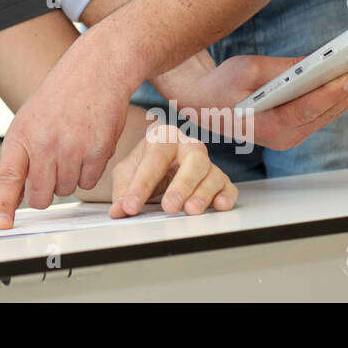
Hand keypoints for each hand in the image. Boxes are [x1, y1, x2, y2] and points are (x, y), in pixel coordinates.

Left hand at [0, 33, 131, 228]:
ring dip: (68, 177)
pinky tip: (87, 145)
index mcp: (21, 135)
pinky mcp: (98, 150)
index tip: (0, 224)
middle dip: (44, 191)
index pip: (7, 177)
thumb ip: (20, 158)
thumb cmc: (59, 98)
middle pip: (41, 196)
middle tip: (51, 168)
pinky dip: (89, 171)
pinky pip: (90, 182)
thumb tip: (15, 196)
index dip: (3, 204)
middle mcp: (45, 143)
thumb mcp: (28, 121)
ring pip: (67, 190)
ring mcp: (72, 148)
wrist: (93, 72)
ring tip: (71, 147)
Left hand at [109, 123, 237, 217]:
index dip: (141, 184)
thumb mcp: (126, 174)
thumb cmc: (144, 165)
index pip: (154, 159)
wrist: (159, 164)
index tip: (131, 206)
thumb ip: (122, 191)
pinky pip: (228, 186)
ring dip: (202, 194)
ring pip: (212, 174)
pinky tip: (220, 205)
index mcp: (163, 137)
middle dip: (182, 185)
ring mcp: (207, 162)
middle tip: (169, 206)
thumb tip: (118, 210)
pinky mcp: (220, 179)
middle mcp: (189, 146)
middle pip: (193, 161)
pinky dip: (226, 196)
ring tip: (190, 210)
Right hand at [154, 52, 347, 149]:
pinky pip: (324, 111)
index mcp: (265, 126)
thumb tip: (317, 62)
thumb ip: (282, 68)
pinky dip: (342, 94)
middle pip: (326, 111)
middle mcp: (282, 137)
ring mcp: (291, 136)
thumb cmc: (220, 85)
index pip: (304, 109)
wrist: (204, 103)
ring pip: (330, 113)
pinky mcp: (296, 128)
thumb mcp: (245, 69)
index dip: (330, 92)